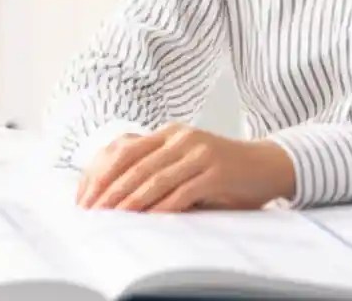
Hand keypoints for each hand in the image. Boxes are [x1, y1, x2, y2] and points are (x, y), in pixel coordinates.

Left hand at [75, 122, 295, 212]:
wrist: (266, 164)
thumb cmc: (220, 168)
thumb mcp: (184, 158)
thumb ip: (156, 166)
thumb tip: (115, 191)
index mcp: (168, 132)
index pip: (124, 150)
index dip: (101, 173)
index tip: (85, 196)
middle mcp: (181, 137)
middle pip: (135, 165)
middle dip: (110, 190)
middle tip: (92, 211)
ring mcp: (200, 153)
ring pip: (156, 178)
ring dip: (132, 200)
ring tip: (114, 217)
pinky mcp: (217, 172)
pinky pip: (184, 192)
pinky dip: (164, 207)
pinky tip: (150, 219)